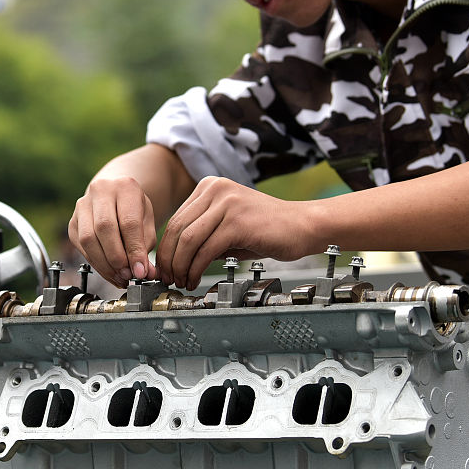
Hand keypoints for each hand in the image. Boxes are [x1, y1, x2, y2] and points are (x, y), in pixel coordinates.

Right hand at [68, 176, 159, 287]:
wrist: (115, 196)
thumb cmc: (134, 209)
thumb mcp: (147, 221)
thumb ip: (146, 245)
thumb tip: (144, 272)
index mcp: (125, 187)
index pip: (128, 222)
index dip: (134, 250)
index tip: (140, 271)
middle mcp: (100, 191)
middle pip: (104, 228)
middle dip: (117, 258)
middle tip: (128, 275)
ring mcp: (82, 205)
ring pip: (88, 239)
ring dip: (104, 264)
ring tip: (119, 276)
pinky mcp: (72, 222)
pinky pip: (81, 246)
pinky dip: (96, 263)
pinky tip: (109, 271)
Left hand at [157, 177, 312, 289]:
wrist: (304, 226)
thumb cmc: (269, 230)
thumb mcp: (229, 227)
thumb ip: (203, 235)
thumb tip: (175, 260)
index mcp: (210, 186)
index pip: (177, 219)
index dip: (166, 247)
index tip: (164, 267)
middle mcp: (216, 189)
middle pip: (177, 229)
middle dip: (169, 259)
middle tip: (168, 279)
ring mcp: (227, 203)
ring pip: (188, 240)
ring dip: (180, 267)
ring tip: (182, 282)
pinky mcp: (237, 222)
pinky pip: (206, 250)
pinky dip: (196, 269)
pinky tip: (196, 279)